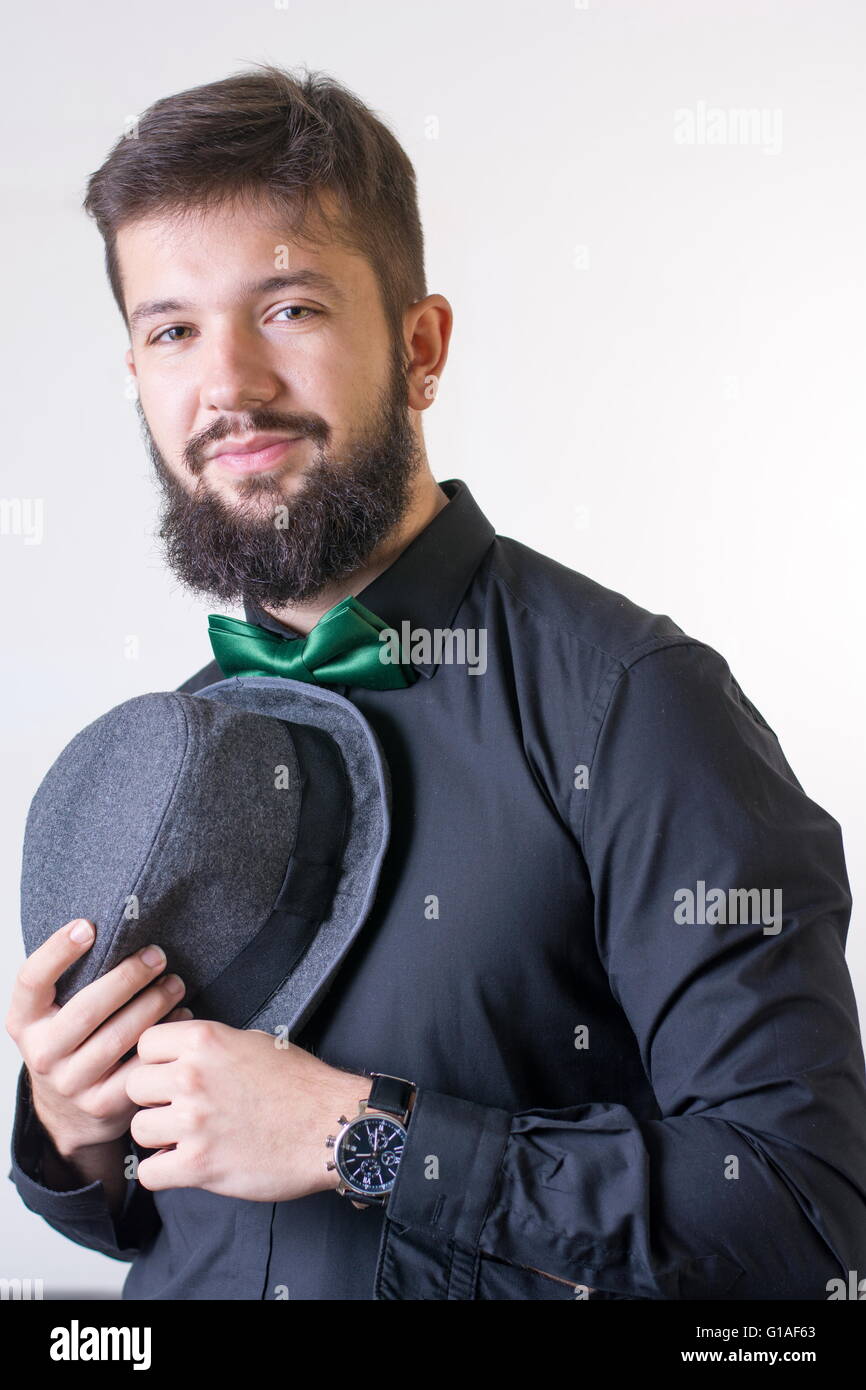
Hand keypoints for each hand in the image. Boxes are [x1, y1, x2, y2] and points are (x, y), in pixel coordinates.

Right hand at [5, 918, 188, 1156]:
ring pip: (118, 1037)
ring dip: (153, 1004)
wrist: (68, 1113)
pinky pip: (140, 1067)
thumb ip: (71, 980)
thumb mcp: (53, 1014)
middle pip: (86, 1009)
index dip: (57, 951)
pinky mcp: (102, 1105)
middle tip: (157, 955)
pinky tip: (181, 1017)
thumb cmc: (70, 1042)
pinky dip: (164, 1037)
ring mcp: (71, 1083)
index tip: (89, 925)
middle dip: (128, 977)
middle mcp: (41, 1054)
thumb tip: (115, 924)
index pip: (32, 981)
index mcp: (24, 1022)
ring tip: (175, 983)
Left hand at [125, 1018, 369, 1201]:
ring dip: (159, 1137)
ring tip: (186, 1137)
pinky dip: (164, 1173)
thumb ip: (210, 1046)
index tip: (170, 1073)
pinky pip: (149, 1174)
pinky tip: (185, 1164)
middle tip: (179, 1108)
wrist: (332, 1126)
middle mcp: (192, 1076)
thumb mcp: (253, 1042)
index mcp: (205, 1040)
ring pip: (138, 1130)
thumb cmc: (301, 1085)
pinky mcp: (199, 1165)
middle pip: (135, 1087)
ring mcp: (193, 1122)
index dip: (157, 1061)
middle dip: (155, 1099)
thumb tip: (179, 1052)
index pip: (145, 1044)